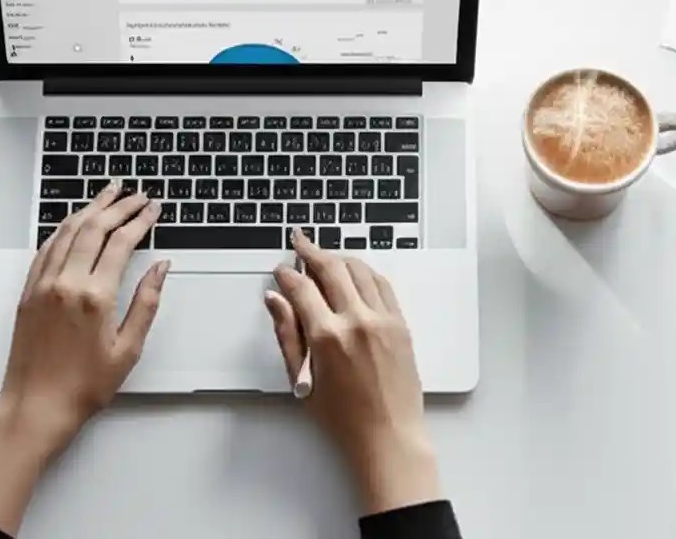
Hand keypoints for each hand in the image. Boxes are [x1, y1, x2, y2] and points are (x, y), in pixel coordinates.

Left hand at [0, 181, 167, 447]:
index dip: (140, 221)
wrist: (36, 406)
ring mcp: (42, 286)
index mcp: (95, 296)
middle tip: (136, 194)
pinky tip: (74, 223)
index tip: (154, 209)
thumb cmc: (84, 386)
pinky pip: (46, 249)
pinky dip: (63, 230)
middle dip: (118, 206)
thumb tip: (160, 268)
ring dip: (89, 209)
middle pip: (93, 228)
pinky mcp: (28, 293)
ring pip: (67, 232)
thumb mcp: (129, 348)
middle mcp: (65, 284)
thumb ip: (147, 302)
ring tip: (107, 194)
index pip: (121, 243)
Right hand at [266, 229, 442, 514]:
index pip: (302, 288)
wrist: (389, 435)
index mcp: (327, 337)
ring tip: (325, 255)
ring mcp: (383, 320)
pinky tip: (355, 271)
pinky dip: (366, 272)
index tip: (279, 270)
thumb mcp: (302, 379)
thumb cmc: (343, 418)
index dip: (287, 274)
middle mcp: (357, 321)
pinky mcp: (401, 324)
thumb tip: (274, 300)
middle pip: (332, 269)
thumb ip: (287, 334)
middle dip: (311, 250)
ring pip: (360, 270)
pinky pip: (383, 286)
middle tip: (299, 240)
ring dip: (340, 257)